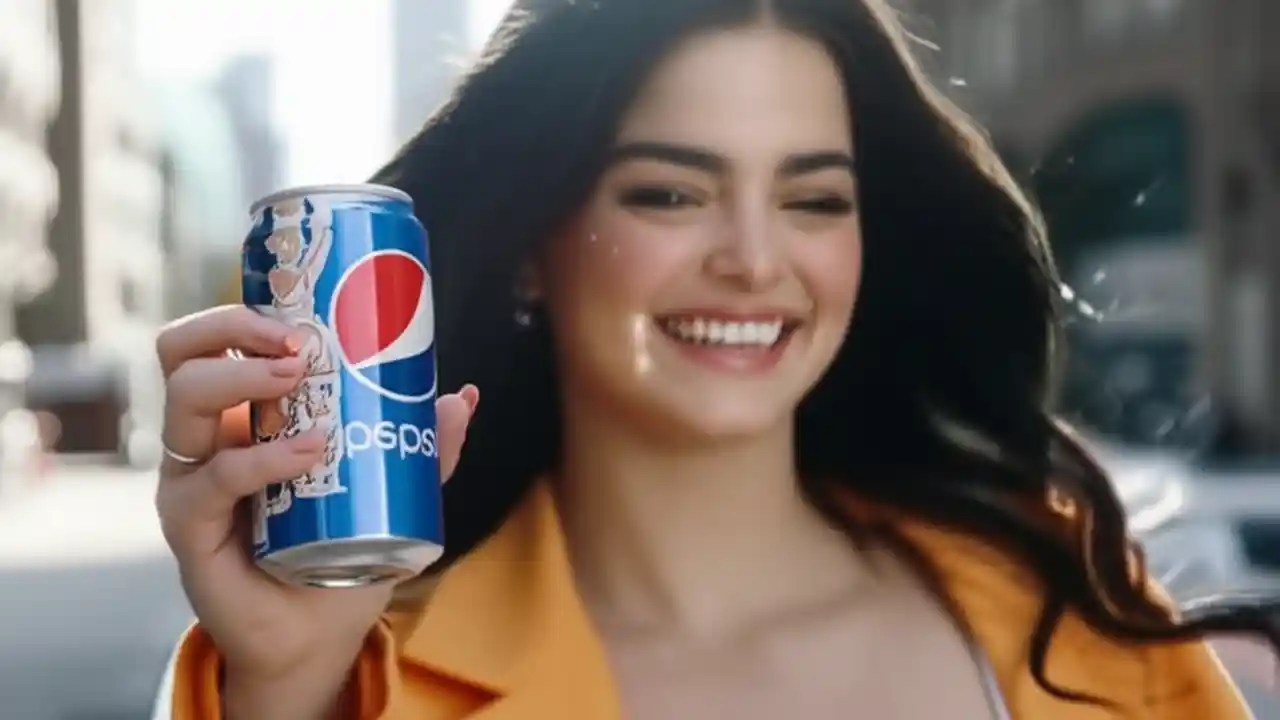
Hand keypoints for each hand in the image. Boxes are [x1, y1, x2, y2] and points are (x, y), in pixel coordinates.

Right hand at [154, 306, 476, 703]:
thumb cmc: (340, 549)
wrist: (317, 632)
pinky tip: (310, 451)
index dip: (249, 314)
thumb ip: (421, 448)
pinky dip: (265, 457)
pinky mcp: (190, 525)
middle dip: (234, 328)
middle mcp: (205, 437)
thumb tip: (464, 396)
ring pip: (184, 399)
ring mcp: (190, 478)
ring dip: (242, 377)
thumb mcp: (389, 490)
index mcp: (243, 414)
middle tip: (296, 340)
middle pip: (182, 353)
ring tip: (298, 377)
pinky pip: (215, 478)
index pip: (217, 341)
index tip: (307, 313)